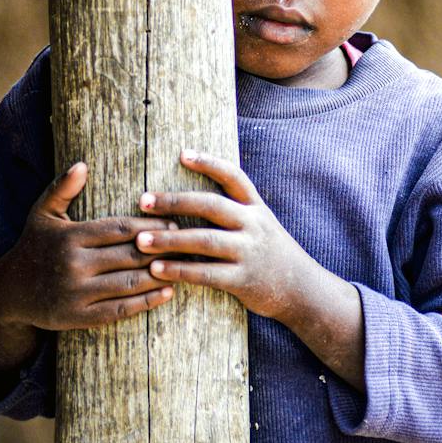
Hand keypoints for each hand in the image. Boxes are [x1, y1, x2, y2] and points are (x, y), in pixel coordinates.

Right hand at [0, 162, 176, 333]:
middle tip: (190, 244)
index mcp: (70, 237)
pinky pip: (119, 310)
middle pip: (130, 255)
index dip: (151, 227)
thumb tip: (82, 164)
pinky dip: (147, 302)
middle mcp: (73, 265)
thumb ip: (61, 188)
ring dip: (161, 275)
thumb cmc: (34, 246)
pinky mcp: (78, 318)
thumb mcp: (42, 215)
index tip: (176, 223)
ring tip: (185, 267)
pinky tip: (168, 292)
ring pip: (129, 283)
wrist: (9, 293)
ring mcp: (76, 293)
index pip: (120, 229)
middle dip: (163, 249)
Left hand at [135, 152, 316, 320]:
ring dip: (169, 240)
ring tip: (140, 241)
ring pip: (205, 240)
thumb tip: (193, 195)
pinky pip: (206, 273)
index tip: (182, 154)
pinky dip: (180, 270)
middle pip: (211, 205)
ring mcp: (249, 252)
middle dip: (174, 202)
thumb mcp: (261, 223)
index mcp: (256, 207)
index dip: (209, 163)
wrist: (301, 288)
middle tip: (143, 200)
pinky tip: (157, 269)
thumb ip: (235, 209)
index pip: (233, 176)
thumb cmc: (269, 253)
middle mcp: (254, 224)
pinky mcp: (243, 279)